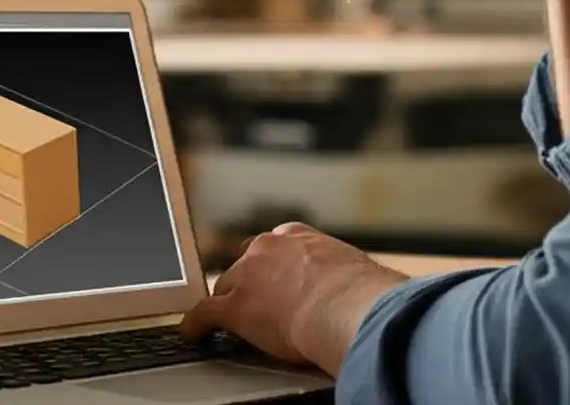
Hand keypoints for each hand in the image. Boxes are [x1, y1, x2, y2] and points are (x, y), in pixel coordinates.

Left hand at [179, 222, 408, 375]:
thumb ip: (348, 275)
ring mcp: (247, 275)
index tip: (272, 276)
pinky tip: (192, 334)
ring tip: (225, 322)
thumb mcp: (356, 270)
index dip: (270, 265)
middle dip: (247, 282)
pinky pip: (204, 314)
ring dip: (228, 304)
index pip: (274, 245)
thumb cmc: (363, 293)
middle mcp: (267, 247)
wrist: (346, 305)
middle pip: (245, 265)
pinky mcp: (234, 306)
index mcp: (298, 236)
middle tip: (255, 302)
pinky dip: (196, 325)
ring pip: (225, 289)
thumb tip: (377, 291)